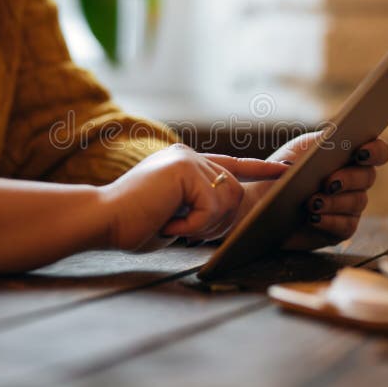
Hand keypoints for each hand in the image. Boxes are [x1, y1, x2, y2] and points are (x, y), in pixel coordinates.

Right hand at [99, 144, 286, 251]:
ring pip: (228, 199)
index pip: (232, 165)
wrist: (103, 219)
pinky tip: (169, 222)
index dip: (260, 169)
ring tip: (174, 225)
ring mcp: (188, 158)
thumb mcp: (176, 216)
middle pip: (236, 192)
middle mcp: (190, 155)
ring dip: (204, 224)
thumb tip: (227, 216)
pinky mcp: (185, 168)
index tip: (284, 170)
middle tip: (185, 231)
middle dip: (219, 222)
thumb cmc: (132, 224)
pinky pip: (212, 205)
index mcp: (186, 163)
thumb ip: (199, 208)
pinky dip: (194, 224)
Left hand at [226, 133, 387, 250]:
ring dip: (335, 202)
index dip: (375, 151)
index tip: (362, 152)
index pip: (376, 151)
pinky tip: (314, 218)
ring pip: (357, 202)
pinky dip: (329, 221)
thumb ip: (316, 145)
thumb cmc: (280, 171)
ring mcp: (349, 206)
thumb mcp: (295, 152)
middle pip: (368, 177)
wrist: (260, 200)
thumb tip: (331, 147)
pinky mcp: (340, 228)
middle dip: (349, 179)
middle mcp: (354, 180)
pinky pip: (345, 226)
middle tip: (329, 182)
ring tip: (312, 202)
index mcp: (347, 156)